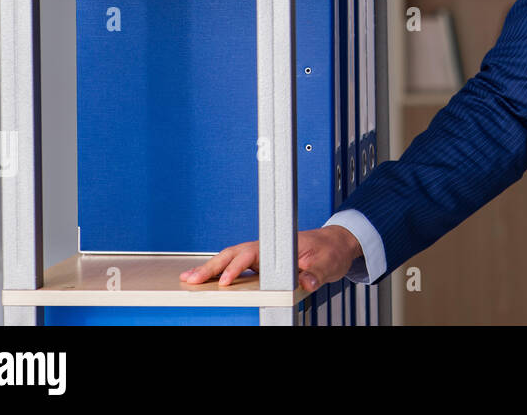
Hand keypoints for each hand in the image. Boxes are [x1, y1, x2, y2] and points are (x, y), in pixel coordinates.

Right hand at [179, 226, 362, 291]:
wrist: (337, 243)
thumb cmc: (331, 249)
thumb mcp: (329, 263)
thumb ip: (317, 273)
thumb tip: (305, 282)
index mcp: (281, 244)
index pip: (253, 254)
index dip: (238, 266)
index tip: (227, 281)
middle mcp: (269, 248)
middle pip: (234, 255)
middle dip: (212, 266)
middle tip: (191, 278)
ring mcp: (264, 256)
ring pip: (232, 259)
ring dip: (211, 269)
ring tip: (190, 279)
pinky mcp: (263, 264)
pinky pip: (238, 267)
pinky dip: (221, 272)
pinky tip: (208, 280)